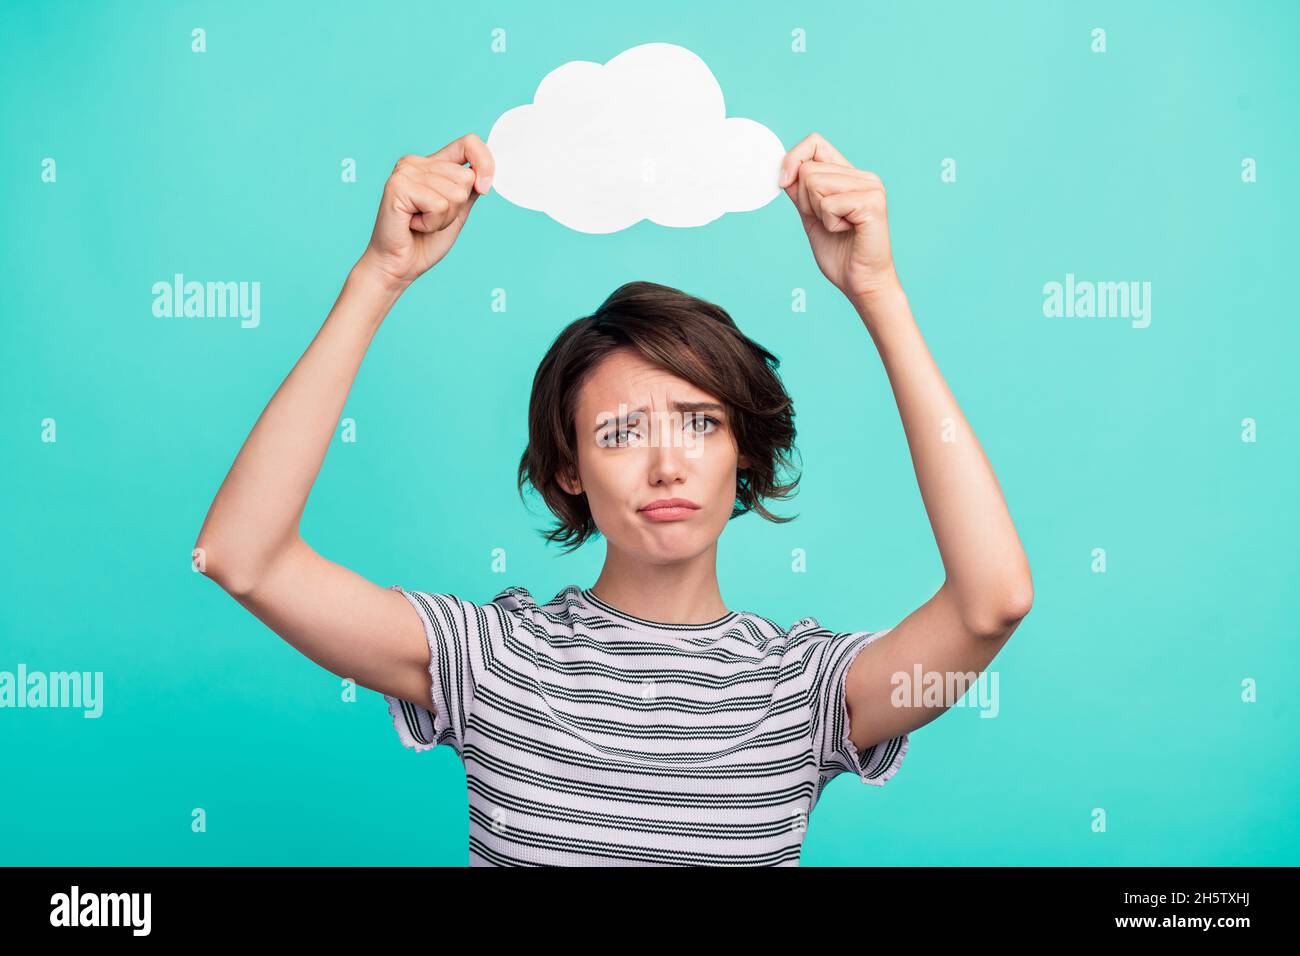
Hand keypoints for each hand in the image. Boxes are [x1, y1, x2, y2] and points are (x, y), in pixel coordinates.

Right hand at [355, 133, 494, 292]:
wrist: (398, 266)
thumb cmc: (424, 241)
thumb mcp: (457, 211)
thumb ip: (470, 189)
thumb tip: (488, 173)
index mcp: (430, 163)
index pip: (469, 143)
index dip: (485, 163)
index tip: (484, 188)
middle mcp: (416, 162)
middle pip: (467, 176)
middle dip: (457, 207)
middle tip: (431, 219)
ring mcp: (405, 171)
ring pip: (455, 193)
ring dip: (444, 218)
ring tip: (421, 222)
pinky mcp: (398, 186)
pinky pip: (439, 204)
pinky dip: (432, 223)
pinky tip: (413, 224)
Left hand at [779, 132, 899, 303]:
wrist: (861, 282)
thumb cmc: (840, 254)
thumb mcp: (811, 216)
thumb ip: (800, 192)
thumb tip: (783, 169)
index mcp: (850, 175)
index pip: (815, 143)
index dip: (793, 158)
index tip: (783, 182)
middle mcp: (863, 176)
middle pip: (808, 169)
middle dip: (806, 201)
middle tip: (828, 221)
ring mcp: (871, 187)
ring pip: (815, 183)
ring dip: (818, 213)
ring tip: (840, 226)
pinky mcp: (872, 203)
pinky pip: (829, 204)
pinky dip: (830, 224)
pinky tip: (848, 232)